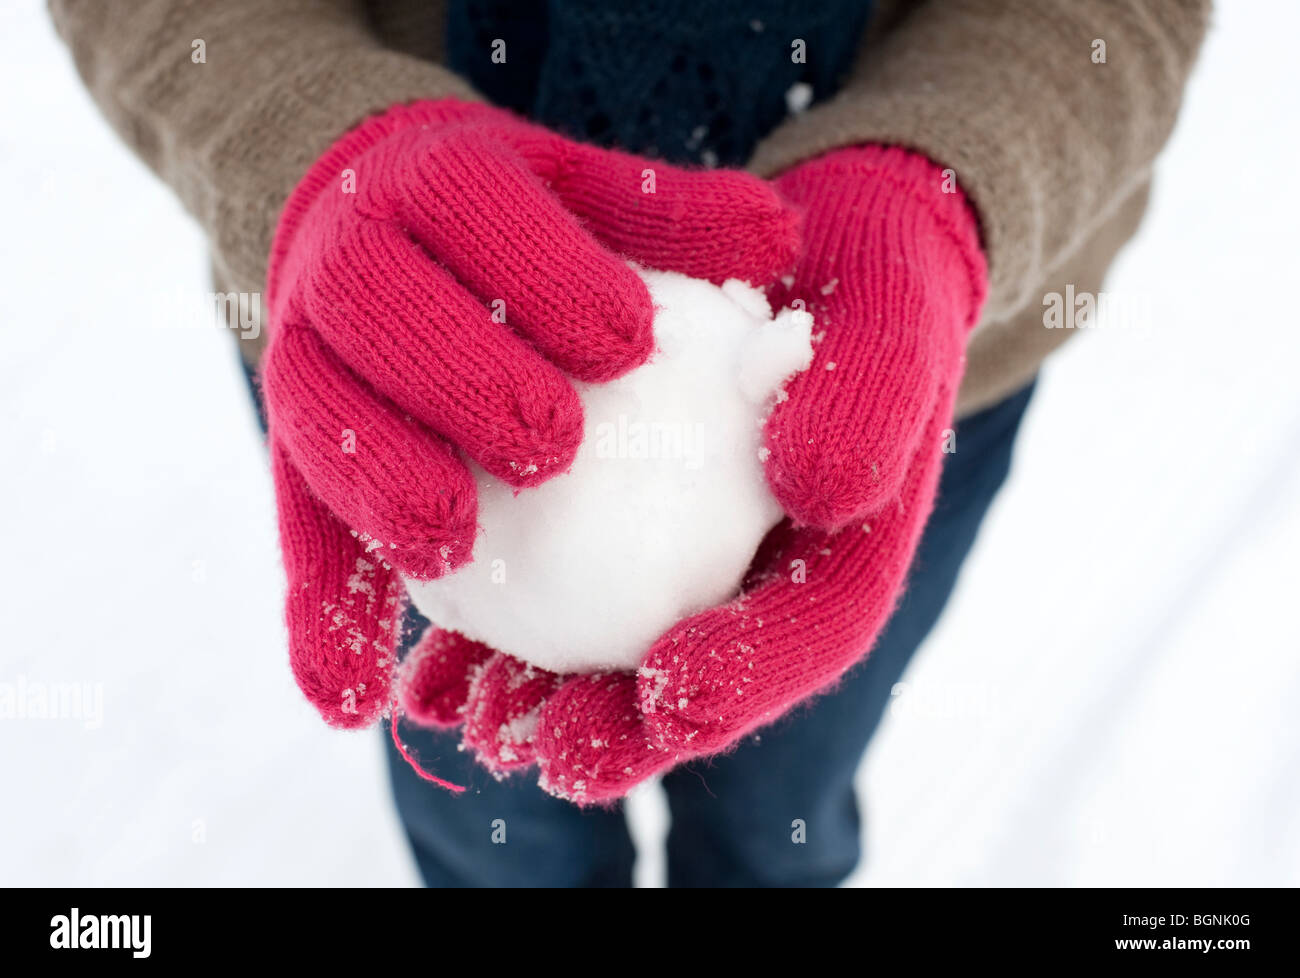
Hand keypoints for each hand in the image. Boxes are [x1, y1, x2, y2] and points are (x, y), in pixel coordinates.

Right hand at [264, 98, 800, 726]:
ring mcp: (300, 355)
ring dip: (380, 485)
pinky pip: (295, 531)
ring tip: (453, 546)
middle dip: (462, 376)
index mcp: (428, 180)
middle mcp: (343, 259)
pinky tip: (351, 698)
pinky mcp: (287, 448)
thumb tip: (784, 239)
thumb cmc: (502, 214)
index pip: (477, 212)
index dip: (547, 276)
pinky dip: (318, 616)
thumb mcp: (581, 186)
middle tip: (551, 443)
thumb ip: (671, 216)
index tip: (629, 342)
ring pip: (322, 422)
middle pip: (383, 312)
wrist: (359, 209)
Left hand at [399, 145, 988, 802]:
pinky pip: (558, 576)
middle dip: (621, 729)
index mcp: (846, 554)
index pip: (806, 637)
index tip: (672, 692)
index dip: (743, 680)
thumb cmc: (870, 288)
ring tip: (471, 716)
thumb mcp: (891, 323)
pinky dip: (498, 617)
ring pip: (614, 646)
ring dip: (541, 694)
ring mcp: (688, 551)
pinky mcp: (618, 514)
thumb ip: (871, 404)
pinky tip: (432, 653)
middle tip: (546, 745)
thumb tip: (818, 495)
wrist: (828, 250)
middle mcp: (763, 573)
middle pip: (697, 677)